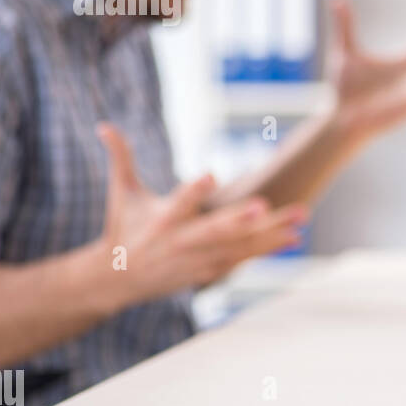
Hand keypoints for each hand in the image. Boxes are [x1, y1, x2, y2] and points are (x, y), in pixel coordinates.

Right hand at [93, 124, 307, 306]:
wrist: (117, 280)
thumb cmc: (123, 228)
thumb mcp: (121, 193)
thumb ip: (121, 158)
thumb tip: (104, 125)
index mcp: (162, 221)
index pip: (179, 202)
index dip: (194, 190)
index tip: (212, 174)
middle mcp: (181, 241)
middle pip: (215, 229)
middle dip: (239, 220)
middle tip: (264, 204)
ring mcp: (198, 259)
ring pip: (238, 246)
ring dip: (271, 233)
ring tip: (301, 217)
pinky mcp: (209, 270)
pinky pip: (243, 258)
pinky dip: (268, 248)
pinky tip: (294, 238)